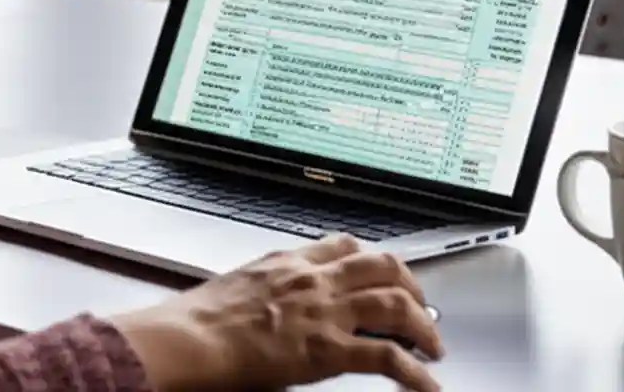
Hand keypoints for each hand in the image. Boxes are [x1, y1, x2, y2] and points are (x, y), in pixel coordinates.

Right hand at [110, 235, 444, 391]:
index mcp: (288, 261)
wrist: (190, 338)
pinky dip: (416, 372)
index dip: (373, 258)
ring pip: (396, 303)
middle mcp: (314, 279)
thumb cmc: (198, 319)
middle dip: (412, 285)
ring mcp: (325, 312)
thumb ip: (265, 288)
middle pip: (383, 265)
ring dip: (424, 325)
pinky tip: (427, 384)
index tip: (384, 272)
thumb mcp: (236, 286)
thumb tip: (270, 299)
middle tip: (422, 307)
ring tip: (433, 345)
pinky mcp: (329, 349)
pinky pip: (388, 356)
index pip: (344, 245)